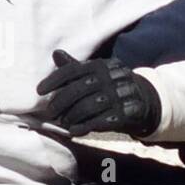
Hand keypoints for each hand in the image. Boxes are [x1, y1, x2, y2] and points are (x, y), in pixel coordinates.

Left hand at [36, 50, 160, 136]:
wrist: (145, 102)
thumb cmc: (112, 88)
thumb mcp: (96, 75)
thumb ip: (75, 68)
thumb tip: (55, 53)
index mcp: (103, 65)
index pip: (75, 69)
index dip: (55, 79)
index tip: (39, 91)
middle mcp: (114, 77)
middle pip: (82, 87)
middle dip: (62, 101)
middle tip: (50, 112)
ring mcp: (123, 94)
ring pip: (92, 105)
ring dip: (73, 115)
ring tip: (63, 122)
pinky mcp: (130, 112)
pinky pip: (105, 121)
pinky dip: (87, 126)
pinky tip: (75, 131)